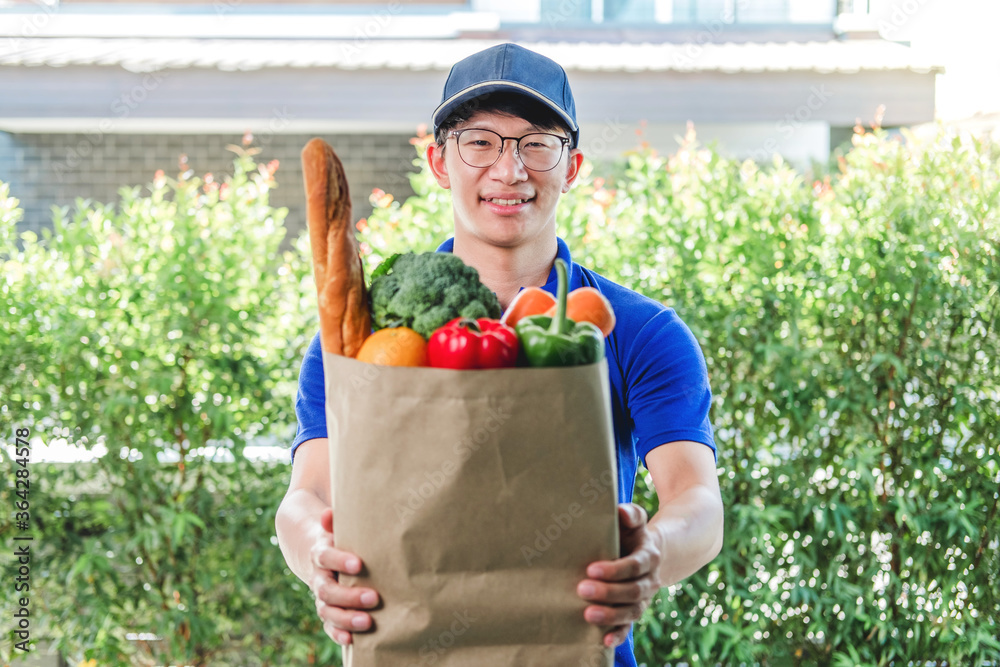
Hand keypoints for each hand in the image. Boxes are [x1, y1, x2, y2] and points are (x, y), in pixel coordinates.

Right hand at [311, 508, 379, 645]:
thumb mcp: (336, 525)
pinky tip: (351, 639)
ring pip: (327, 610)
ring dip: (345, 617)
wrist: (315, 549)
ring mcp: (321, 595)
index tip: (359, 564)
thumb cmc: (337, 535)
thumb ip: (335, 521)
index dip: (339, 560)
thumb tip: (329, 512)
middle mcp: (318, 576)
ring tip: (368, 622)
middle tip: (374, 597)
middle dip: (349, 595)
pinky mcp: (327, 609)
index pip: (325, 557)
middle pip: (327, 590)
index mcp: (319, 553)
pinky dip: (338, 632)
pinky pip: (328, 624)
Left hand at [577, 503, 662, 648]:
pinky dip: (618, 635)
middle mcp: (649, 580)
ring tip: (587, 615)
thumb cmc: (630, 533)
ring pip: (631, 611)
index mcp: (648, 557)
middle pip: (632, 591)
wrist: (648, 553)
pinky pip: (628, 626)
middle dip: (608, 592)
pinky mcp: (633, 611)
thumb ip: (630, 514)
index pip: (634, 566)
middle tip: (581, 589)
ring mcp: (642, 599)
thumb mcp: (633, 521)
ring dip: (611, 616)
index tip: (591, 569)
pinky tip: (603, 641)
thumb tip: (621, 511)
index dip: (615, 570)